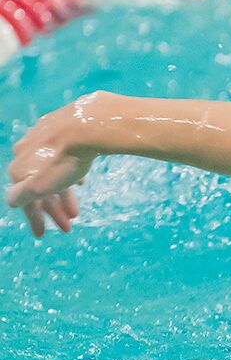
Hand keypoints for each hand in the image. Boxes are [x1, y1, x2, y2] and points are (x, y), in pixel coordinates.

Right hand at [7, 99, 99, 237]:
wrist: (88, 125)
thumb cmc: (65, 159)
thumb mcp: (39, 186)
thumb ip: (21, 196)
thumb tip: (12, 201)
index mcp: (18, 167)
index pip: (24, 200)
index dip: (33, 218)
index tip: (42, 234)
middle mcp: (24, 151)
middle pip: (39, 187)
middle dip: (53, 209)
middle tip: (68, 226)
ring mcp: (41, 138)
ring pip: (50, 172)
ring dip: (63, 195)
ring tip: (76, 211)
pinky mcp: (60, 128)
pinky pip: (61, 156)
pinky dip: (68, 173)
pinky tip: (79, 181)